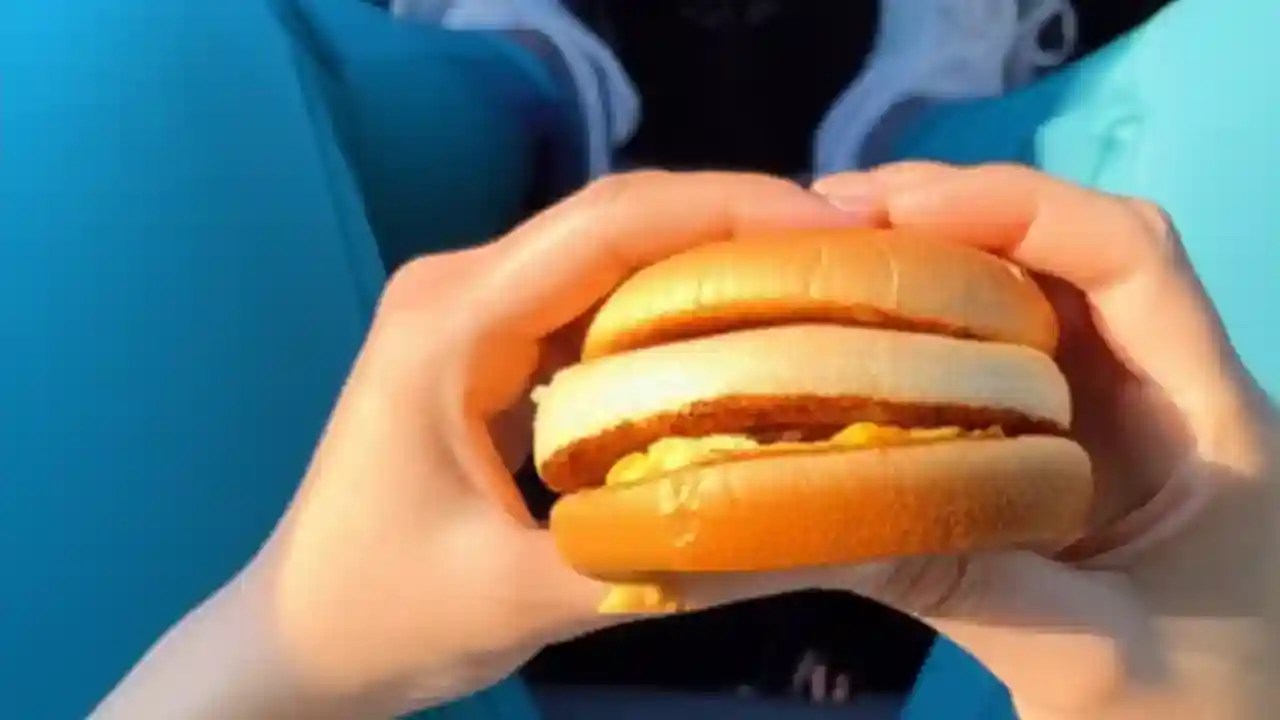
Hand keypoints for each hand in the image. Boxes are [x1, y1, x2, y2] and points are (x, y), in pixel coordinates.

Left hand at [95, 171, 868, 718]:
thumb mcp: (523, 597)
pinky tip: (739, 344)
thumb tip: (807, 522)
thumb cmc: (382, 617)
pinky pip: (596, 309)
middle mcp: (460, 288)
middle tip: (849, 265)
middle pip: (619, 224)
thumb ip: (661, 562)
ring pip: (614, 261)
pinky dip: (673, 318)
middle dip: (737, 230)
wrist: (299, 641)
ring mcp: (472, 313)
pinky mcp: (489, 350)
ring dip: (711, 268)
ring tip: (815, 294)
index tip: (834, 234)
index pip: (609, 227)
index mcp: (451, 320)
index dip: (730, 212)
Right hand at [813, 162, 1278, 718]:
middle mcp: (1168, 394)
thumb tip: (788, 511)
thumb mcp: (1087, 661)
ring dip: (933, 267)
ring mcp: (1113, 424)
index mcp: (1214, 421)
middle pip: (1072, 254)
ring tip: (825, 261)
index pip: (1132, 255)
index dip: (1015, 206)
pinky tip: (854, 343)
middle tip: (826, 223)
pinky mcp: (1064, 459)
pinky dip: (924, 340)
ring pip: (1029, 303)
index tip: (893, 212)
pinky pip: (993, 370)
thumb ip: (956, 578)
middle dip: (952, 217)